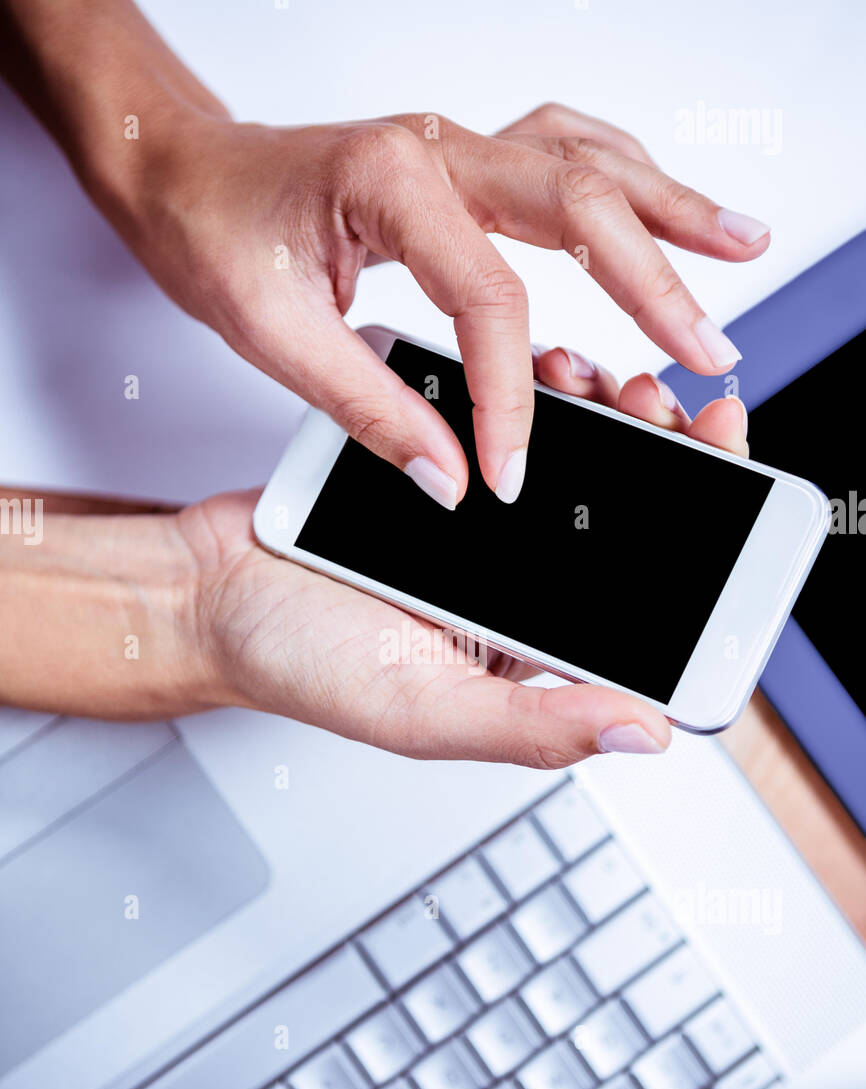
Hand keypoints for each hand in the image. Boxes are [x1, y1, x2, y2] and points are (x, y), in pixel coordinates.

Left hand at [120, 102, 766, 508]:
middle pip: (580, 204)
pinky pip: (567, 154)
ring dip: (668, 209)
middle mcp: (439, 152)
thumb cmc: (214, 232)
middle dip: (655, 282)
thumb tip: (445, 475)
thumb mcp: (273, 337)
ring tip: (738, 250)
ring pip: (591, 162)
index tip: (515, 468)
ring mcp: (459, 148)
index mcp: (389, 186)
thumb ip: (367, 410)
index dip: (512, 394)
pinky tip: (661, 211)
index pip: (487, 298)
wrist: (181, 172)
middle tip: (707, 350)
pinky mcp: (464, 162)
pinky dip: (628, 183)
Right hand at [181, 359, 748, 766]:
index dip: (699, 543)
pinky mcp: (439, 475)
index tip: (730, 482)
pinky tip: (547, 371)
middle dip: (667, 462)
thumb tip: (646, 732)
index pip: (646, 601)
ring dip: (607, 418)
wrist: (207, 591)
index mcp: (534, 654)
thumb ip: (534, 727)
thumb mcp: (424, 713)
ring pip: (571, 466)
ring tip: (614, 385)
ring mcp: (480, 531)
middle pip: (622, 522)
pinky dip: (533, 394)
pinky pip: (503, 428)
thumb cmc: (302, 665)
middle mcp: (518, 590)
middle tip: (680, 414)